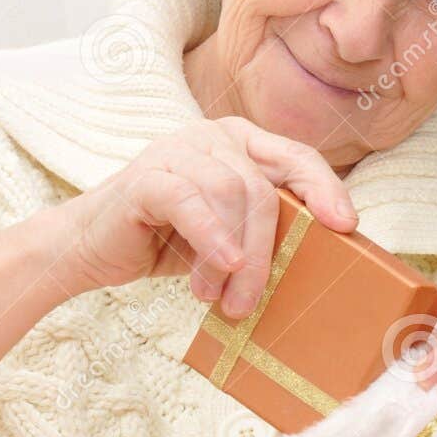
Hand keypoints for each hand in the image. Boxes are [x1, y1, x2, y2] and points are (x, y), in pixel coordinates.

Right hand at [47, 115, 358, 317]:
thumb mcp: (229, 234)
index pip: (298, 158)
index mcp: (242, 143)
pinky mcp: (147, 176)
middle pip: (263, 189)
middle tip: (254, 299)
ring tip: (222, 299)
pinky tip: (220, 270)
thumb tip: (326, 256)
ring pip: (231, 197)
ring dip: (234, 258)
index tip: (346, 226)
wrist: (90, 249)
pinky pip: (190, 203)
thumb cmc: (169, 242)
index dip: (326, 189)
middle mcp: (213, 137)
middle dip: (266, 250)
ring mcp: (177, 151)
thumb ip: (267, 228)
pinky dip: (211, 239)